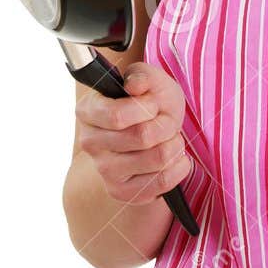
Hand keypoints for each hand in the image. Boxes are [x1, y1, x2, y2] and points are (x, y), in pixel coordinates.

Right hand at [76, 61, 193, 206]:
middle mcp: (90, 143)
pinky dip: (179, 166)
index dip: (146, 108)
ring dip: (175, 145)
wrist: (154, 130)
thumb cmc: (150, 101)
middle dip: (166, 125)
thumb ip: (142, 75)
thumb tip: (133, 86)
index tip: (153, 104)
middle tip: (165, 121)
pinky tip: (174, 158)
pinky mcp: (121, 192)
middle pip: (142, 138)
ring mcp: (104, 171)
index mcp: (88, 111)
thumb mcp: (150, 79)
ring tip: (170, 139)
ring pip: (157, 159)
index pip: (117, 116)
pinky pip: (162, 182)